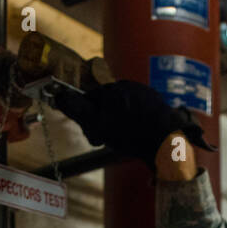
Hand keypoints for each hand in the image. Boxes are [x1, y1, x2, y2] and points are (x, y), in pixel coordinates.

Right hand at [54, 80, 215, 168]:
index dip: (88, 117)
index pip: (90, 98)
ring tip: (125, 140)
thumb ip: (78, 110)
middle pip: (108, 103)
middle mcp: (129, 86)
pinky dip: (136, 123)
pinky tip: (138, 136)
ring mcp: (146, 93)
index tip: (92, 133)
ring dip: (120, 123)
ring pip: (124, 108)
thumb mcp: (98, 125)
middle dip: (104, 121)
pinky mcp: (158, 103)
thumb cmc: (131, 134)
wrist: (167, 142)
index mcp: (113, 89)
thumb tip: (60, 96)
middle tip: (106, 140)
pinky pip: (140, 112)